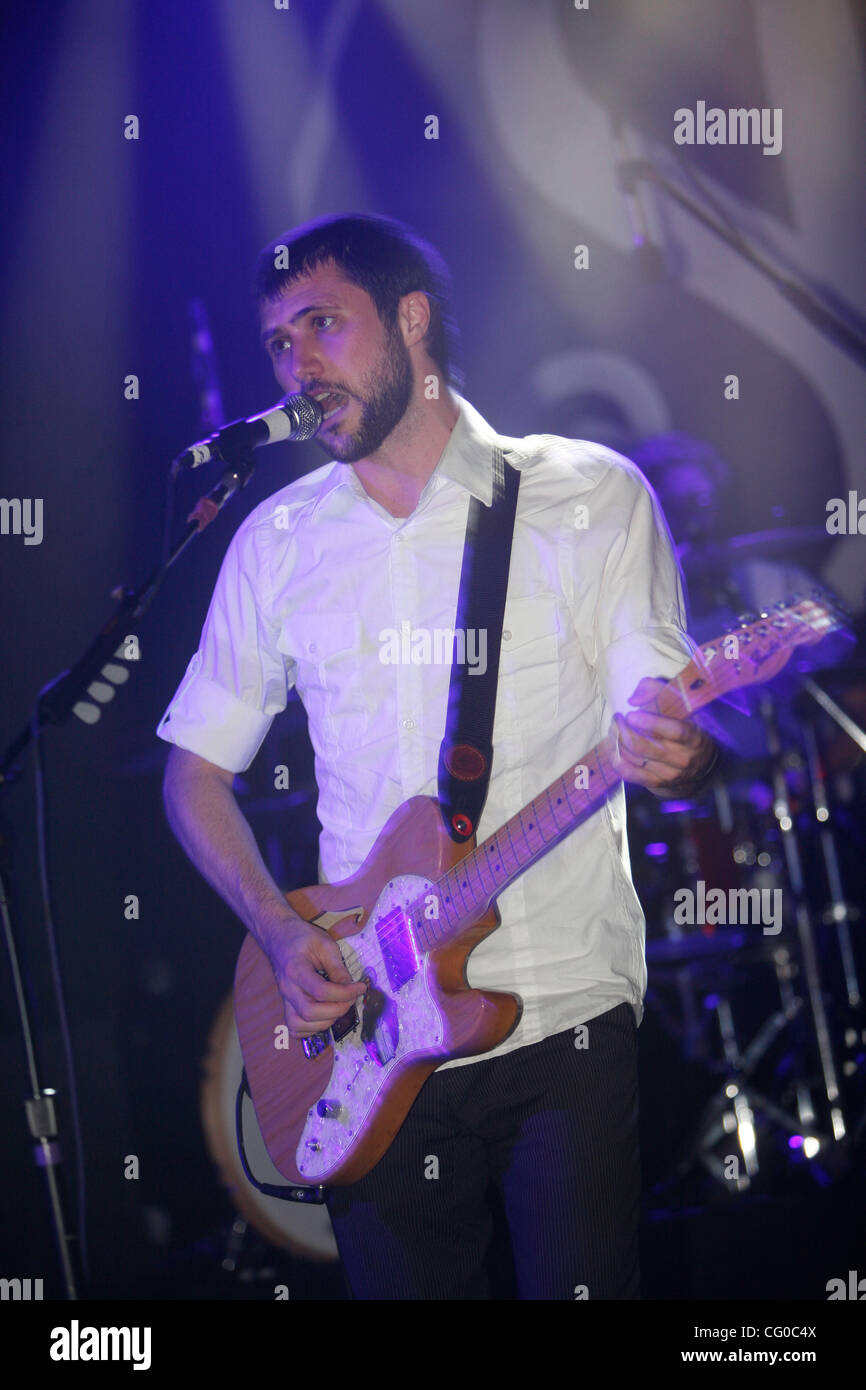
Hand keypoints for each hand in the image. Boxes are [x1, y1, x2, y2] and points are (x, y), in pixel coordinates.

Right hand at [264, 912, 366, 1038]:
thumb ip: (338, 968)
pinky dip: (312, 1029)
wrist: (278, 937)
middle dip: (336, 1010)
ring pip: (300, 1025)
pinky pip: (295, 1028)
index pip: (321, 991)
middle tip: (350, 998)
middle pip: (309, 1012)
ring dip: (325, 1022)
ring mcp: (285, 1000)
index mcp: (296, 970)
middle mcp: (287, 988)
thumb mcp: (325, 944)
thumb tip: (351, 988)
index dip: (345, 993)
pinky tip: (325, 1016)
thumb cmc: (302, 938)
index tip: (360, 987)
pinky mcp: (286, 1006)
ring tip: (339, 1006)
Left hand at [611, 676, 717, 794]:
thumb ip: (658, 690)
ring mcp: (668, 774)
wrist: (700, 765)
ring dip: (616, 742)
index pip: (676, 732)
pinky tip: (613, 747)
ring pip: (632, 758)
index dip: (651, 723)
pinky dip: (615, 758)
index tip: (631, 715)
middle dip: (622, 731)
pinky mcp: (655, 784)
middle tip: (617, 719)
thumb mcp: (682, 705)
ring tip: (613, 729)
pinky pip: (628, 773)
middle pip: (643, 746)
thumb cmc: (687, 727)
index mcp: (694, 737)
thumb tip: (633, 700)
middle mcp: (683, 758)